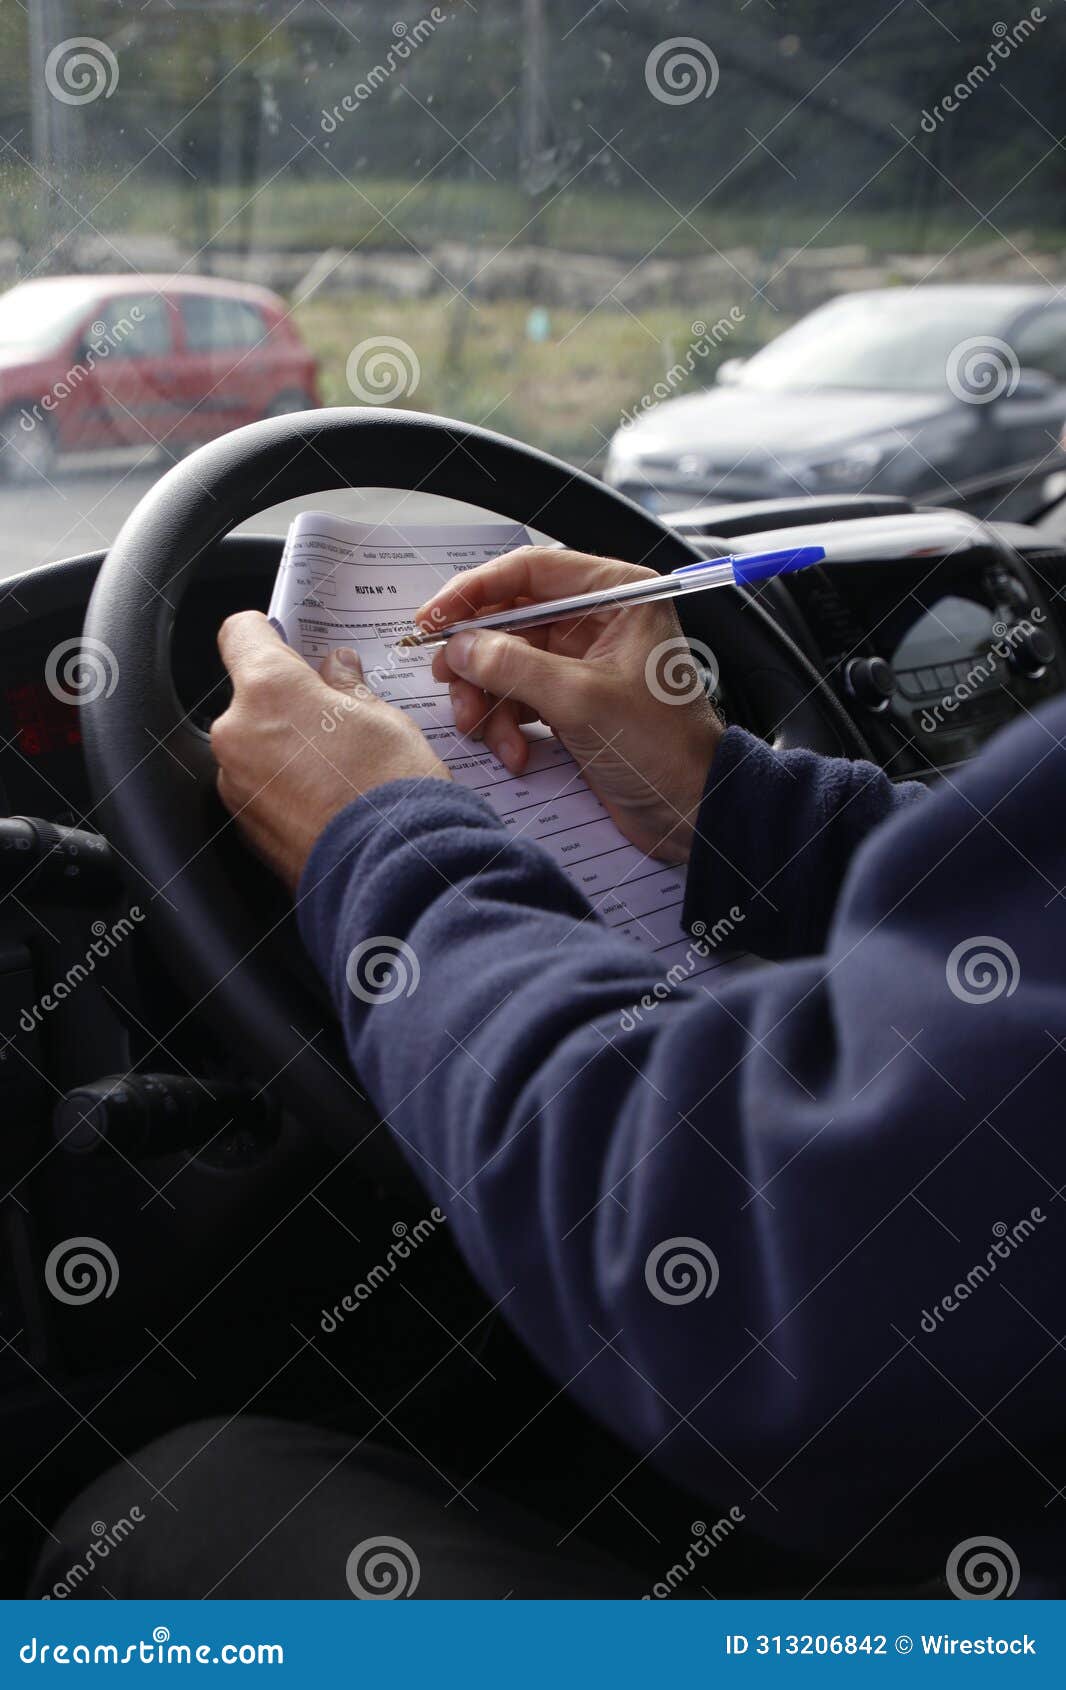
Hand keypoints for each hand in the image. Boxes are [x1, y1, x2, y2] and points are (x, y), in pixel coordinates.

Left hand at [211, 611, 449, 890]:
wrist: (393, 874)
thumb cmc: (393, 791)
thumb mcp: (384, 719)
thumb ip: (349, 687)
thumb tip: (338, 670)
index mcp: (269, 690)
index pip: (240, 633)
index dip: (265, 632)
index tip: (285, 639)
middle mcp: (237, 734)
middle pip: (250, 698)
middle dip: (286, 702)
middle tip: (336, 715)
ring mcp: (236, 786)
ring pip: (254, 746)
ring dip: (284, 747)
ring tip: (340, 766)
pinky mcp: (244, 829)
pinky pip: (260, 790)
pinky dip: (285, 787)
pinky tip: (328, 798)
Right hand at [419, 548, 722, 862]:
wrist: (691, 810)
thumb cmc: (664, 746)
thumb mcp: (581, 699)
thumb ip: (513, 665)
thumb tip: (459, 646)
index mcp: (616, 595)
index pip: (530, 570)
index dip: (474, 591)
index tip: (434, 618)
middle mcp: (598, 620)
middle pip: (510, 618)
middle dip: (477, 658)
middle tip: (448, 682)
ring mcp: (581, 661)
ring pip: (506, 661)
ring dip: (487, 699)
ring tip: (484, 732)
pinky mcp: (571, 700)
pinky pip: (518, 697)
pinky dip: (506, 724)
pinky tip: (516, 752)